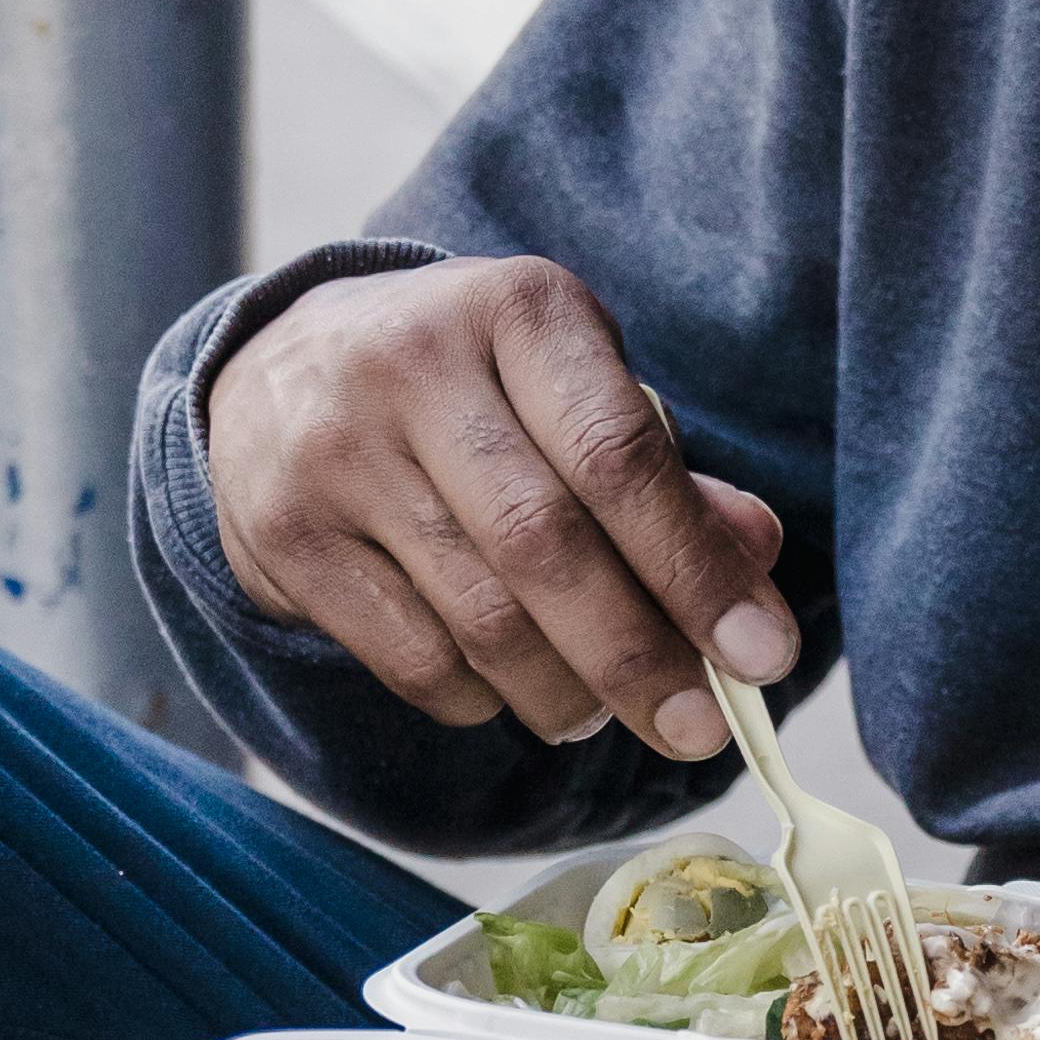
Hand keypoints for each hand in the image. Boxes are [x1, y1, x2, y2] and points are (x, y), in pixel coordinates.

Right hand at [204, 256, 797, 755]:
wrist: (276, 367)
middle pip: (546, 545)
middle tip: (697, 730)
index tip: (763, 654)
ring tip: (601, 715)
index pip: (619, 453)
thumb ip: (664, 473)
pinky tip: (506, 692)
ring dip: (564, 693)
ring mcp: (334, 451)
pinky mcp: (284, 533)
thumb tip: (756, 559)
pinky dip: (480, 698)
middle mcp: (414, 366)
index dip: (697, 567)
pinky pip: (410, 656)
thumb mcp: (571, 389)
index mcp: (517, 309)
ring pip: (479, 616)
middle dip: (638, 656)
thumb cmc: (472, 388)